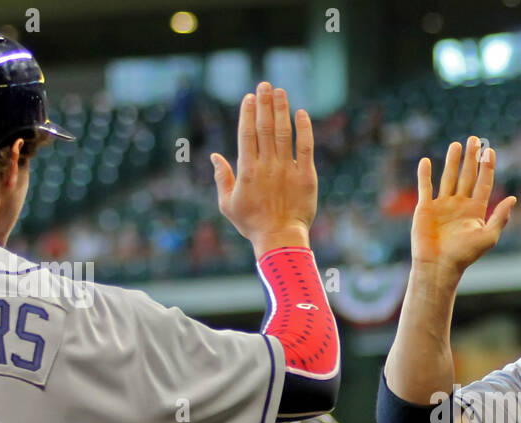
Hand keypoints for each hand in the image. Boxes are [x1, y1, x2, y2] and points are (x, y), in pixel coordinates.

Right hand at [211, 82, 316, 253]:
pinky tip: (301, 114)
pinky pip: (306, 147)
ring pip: (284, 133)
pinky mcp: (306, 175)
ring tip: (280, 92)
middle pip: (265, 128)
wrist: (281, 239)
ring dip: (281, 110)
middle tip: (264, 85)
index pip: (247, 134)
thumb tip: (214, 156)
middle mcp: (267, 166)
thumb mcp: (228, 204)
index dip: (248, 113)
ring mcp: (287, 169)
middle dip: (264, 104)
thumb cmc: (252, 224)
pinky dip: (304, 129)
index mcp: (247, 170)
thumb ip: (221, 178)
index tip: (249, 97)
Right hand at [411, 136, 515, 273]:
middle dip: (471, 158)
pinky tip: (426, 161)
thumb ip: (500, 217)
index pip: (483, 183)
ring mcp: (442, 206)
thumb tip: (513, 198)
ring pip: (448, 177)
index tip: (490, 151)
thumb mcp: (488, 236)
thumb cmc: (464, 255)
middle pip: (467, 176)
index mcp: (475, 210)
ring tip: (456, 144)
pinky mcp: (425, 208)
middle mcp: (459, 205)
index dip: (487, 167)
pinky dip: (424, 175)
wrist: (439, 265)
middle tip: (474, 139)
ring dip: (452, 161)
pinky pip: (425, 187)